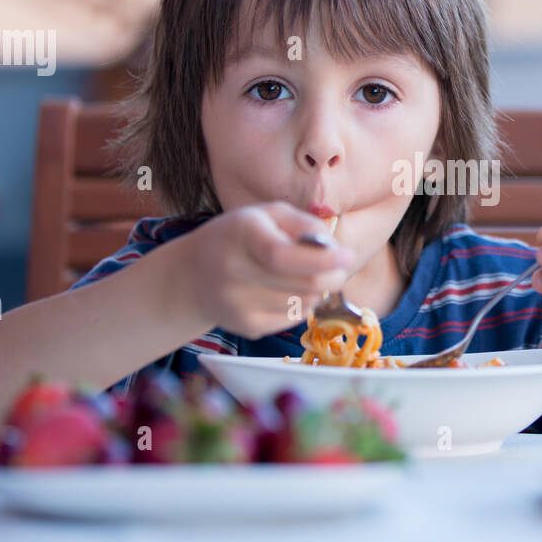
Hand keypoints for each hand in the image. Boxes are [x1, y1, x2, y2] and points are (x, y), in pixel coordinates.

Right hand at [174, 202, 353, 339]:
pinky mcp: (244, 326)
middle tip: (340, 270)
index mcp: (241, 234)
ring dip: (316, 291)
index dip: (322, 260)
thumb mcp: (268, 215)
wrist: (193, 275)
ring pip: (303, 304)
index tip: (347, 256)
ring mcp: (237, 303)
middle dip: (333, 277)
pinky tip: (286, 292)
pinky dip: (301, 306)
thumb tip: (334, 250)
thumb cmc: (241, 237)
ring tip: (304, 277)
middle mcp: (234, 270)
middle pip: (303, 284)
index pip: (283, 255)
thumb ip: (304, 225)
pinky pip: (292, 319)